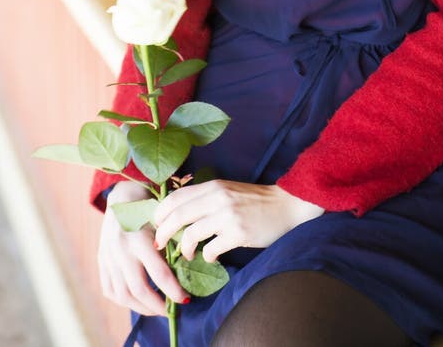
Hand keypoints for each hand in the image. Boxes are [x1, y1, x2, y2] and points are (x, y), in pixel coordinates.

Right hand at [98, 180, 189, 315]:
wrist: (122, 198)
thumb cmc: (149, 210)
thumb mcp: (162, 223)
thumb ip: (170, 247)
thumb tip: (183, 276)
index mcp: (139, 238)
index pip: (159, 273)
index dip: (173, 290)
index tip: (185, 299)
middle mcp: (121, 250)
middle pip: (139, 290)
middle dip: (157, 306)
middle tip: (171, 310)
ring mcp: (108, 257)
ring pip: (123, 295)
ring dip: (142, 308)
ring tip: (156, 310)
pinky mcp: (100, 262)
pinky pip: (109, 290)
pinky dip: (124, 301)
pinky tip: (137, 301)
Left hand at [154, 180, 323, 262]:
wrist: (287, 205)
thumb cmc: (254, 200)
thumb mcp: (227, 191)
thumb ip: (205, 198)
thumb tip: (176, 214)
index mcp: (213, 186)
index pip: (175, 197)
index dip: (160, 213)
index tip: (156, 225)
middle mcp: (218, 198)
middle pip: (177, 216)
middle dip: (163, 233)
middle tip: (160, 244)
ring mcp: (228, 216)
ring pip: (190, 234)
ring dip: (184, 248)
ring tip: (187, 254)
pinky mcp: (238, 234)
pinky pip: (211, 249)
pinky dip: (206, 256)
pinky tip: (211, 256)